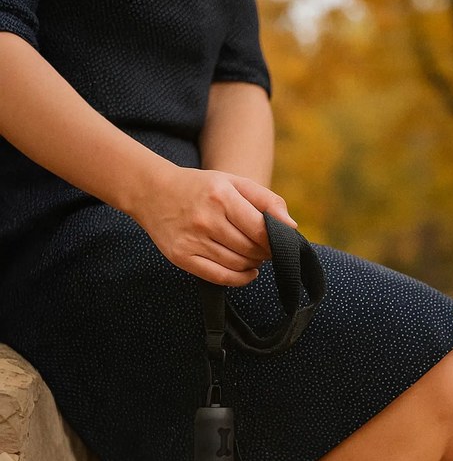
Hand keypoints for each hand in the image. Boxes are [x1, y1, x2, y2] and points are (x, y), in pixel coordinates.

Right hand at [130, 165, 296, 284]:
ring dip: (253, 263)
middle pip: (251, 249)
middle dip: (265, 251)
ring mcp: (192, 240)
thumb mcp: (234, 182)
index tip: (279, 240)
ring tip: (254, 255)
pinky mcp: (181, 257)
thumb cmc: (201, 188)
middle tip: (265, 247)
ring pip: (238, 265)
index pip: (261, 229)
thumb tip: (291, 227)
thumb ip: (266, 200)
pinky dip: (240, 278)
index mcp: (221, 196)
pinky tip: (247, 271)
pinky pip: (220, 277)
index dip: (276, 240)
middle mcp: (205, 219)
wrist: (153, 192)